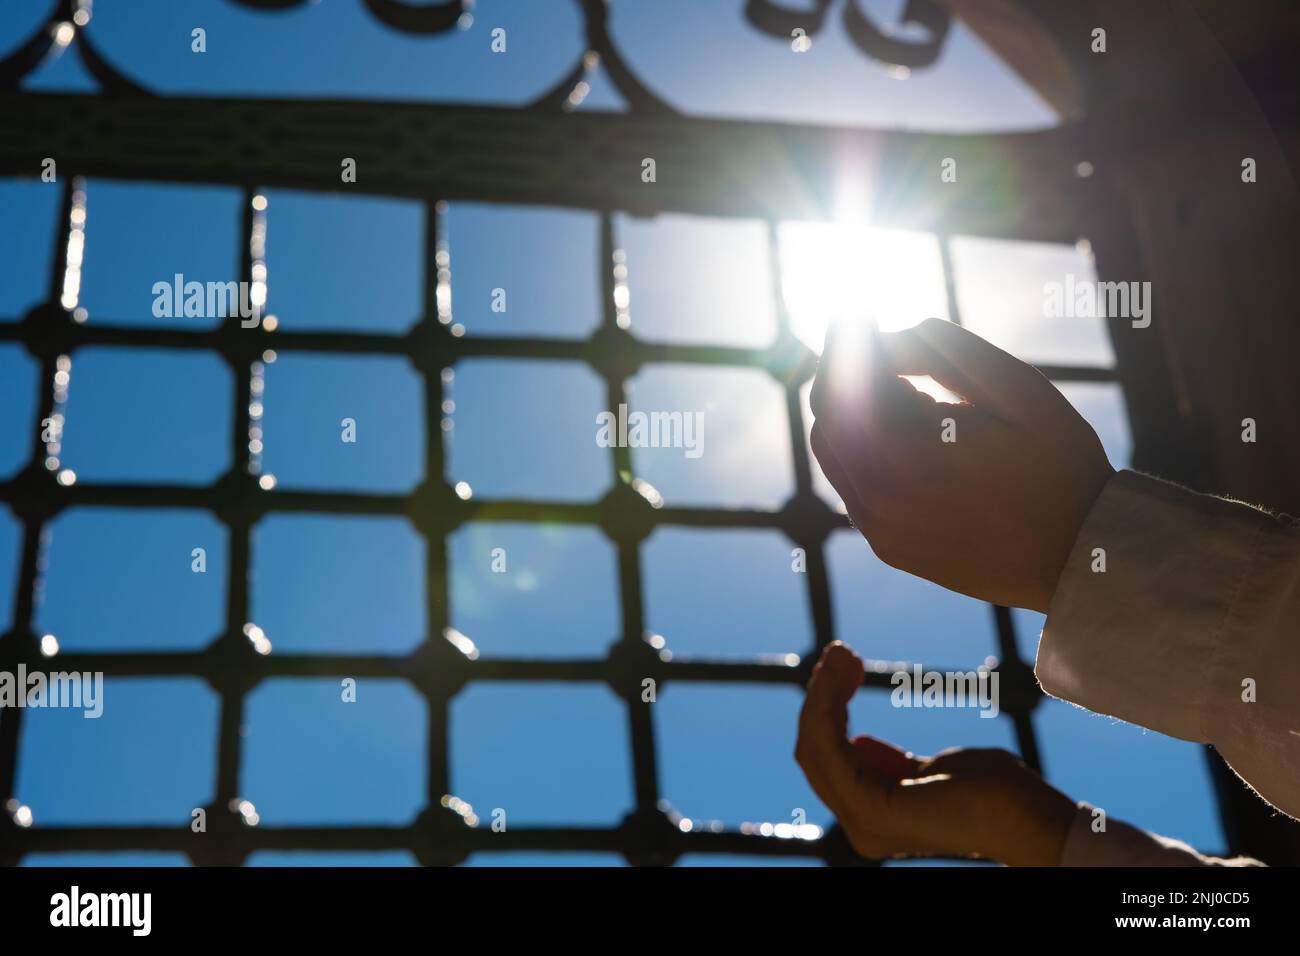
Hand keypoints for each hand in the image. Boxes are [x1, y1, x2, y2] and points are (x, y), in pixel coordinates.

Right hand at [796, 642, 1076, 864]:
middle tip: (837, 651)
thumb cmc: (994, 792)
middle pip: (814, 752)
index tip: (844, 667)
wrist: (1027, 815)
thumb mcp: (930, 768)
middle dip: (821, 697)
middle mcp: (859, 826)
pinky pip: (830, 751)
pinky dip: (826, 710)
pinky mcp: (869, 808)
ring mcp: (861, 820)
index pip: (828, 761)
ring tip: (836, 654)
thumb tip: (859, 742)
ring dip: (821, 696)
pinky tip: (835, 678)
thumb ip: (892, 762)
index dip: (829, 712)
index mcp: (872, 817)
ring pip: (816, 747)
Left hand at [809, 317, 1113, 613]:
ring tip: (911, 396)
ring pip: (835, 451)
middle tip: (882, 345)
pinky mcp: (889, 547)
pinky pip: (854, 486)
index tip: (856, 309)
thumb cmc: (1060, 467)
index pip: (841, 381)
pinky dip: (867, 450)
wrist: (1083, 561)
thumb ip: (946, 350)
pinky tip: (916, 439)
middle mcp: (879, 497)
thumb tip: (885, 333)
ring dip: (855, 412)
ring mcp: (879, 528)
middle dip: (847, 372)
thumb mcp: (1018, 388)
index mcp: (908, 453)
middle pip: (828, 414)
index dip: (844, 340)